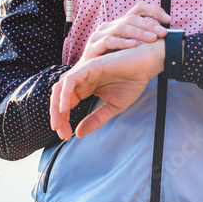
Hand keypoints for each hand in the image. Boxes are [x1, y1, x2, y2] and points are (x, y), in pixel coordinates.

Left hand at [50, 38, 164, 139]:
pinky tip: (65, 109)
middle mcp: (81, 80)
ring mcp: (83, 72)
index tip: (65, 136)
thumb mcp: (113, 107)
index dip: (63, 121)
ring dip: (56, 107)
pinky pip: (70, 80)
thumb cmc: (132, 81)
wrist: (146, 65)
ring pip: (60, 88)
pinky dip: (64, 95)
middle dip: (56, 116)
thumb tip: (78, 134)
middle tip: (60, 133)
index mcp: (85, 88)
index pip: (66, 105)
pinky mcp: (89, 66)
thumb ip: (95, 119)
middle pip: (58, 97)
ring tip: (59, 124)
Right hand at [77, 1, 170, 65]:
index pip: (138, 9)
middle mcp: (110, 26)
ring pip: (122, 27)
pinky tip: (134, 45)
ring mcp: (100, 35)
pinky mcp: (93, 47)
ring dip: (139, 32)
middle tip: (163, 32)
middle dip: (150, 24)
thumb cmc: (111, 63)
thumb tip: (166, 38)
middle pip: (132, 18)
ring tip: (153, 38)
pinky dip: (122, 42)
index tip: (168, 19)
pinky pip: (109, 41)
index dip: (154, 10)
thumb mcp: (129, 50)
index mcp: (120, 24)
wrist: (86, 77)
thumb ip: (143, 42)